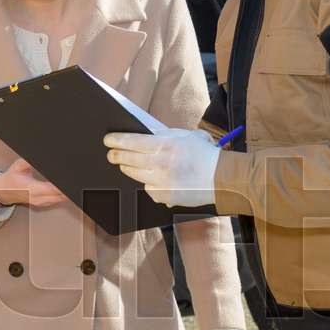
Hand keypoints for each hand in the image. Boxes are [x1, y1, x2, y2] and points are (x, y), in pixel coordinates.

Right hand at [0, 158, 66, 207]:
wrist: (4, 191)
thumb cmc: (11, 179)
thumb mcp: (18, 166)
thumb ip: (28, 161)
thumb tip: (36, 156)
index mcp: (31, 189)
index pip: (51, 189)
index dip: (60, 186)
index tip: (68, 179)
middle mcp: (37, 198)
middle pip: (59, 196)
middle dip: (67, 188)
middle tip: (74, 179)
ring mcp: (41, 203)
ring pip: (60, 199)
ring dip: (66, 192)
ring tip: (72, 183)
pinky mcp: (44, 204)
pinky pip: (57, 201)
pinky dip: (63, 195)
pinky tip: (65, 188)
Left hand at [103, 128, 219, 206]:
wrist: (222, 178)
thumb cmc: (204, 154)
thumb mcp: (185, 136)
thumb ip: (164, 136)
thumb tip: (142, 134)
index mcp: (166, 144)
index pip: (132, 141)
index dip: (116, 141)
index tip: (107, 140)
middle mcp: (161, 163)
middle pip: (129, 159)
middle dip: (116, 156)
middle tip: (110, 155)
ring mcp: (162, 181)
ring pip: (135, 175)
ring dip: (128, 169)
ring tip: (125, 165)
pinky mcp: (164, 196)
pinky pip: (148, 189)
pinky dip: (149, 184)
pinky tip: (153, 180)